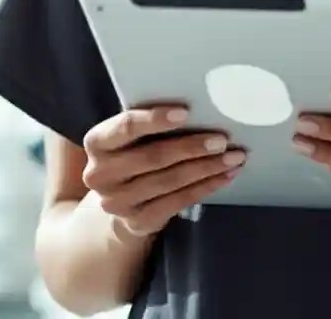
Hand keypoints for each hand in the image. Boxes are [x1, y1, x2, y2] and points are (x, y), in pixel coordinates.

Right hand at [82, 107, 245, 236]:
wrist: (117, 201)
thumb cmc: (131, 154)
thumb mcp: (128, 137)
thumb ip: (148, 125)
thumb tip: (198, 109)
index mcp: (96, 143)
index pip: (125, 127)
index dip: (155, 119)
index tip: (186, 112)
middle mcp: (100, 174)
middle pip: (153, 157)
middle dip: (192, 147)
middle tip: (222, 139)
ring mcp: (118, 202)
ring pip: (170, 181)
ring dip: (206, 167)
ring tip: (234, 156)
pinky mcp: (138, 221)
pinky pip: (178, 201)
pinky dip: (206, 187)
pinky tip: (226, 176)